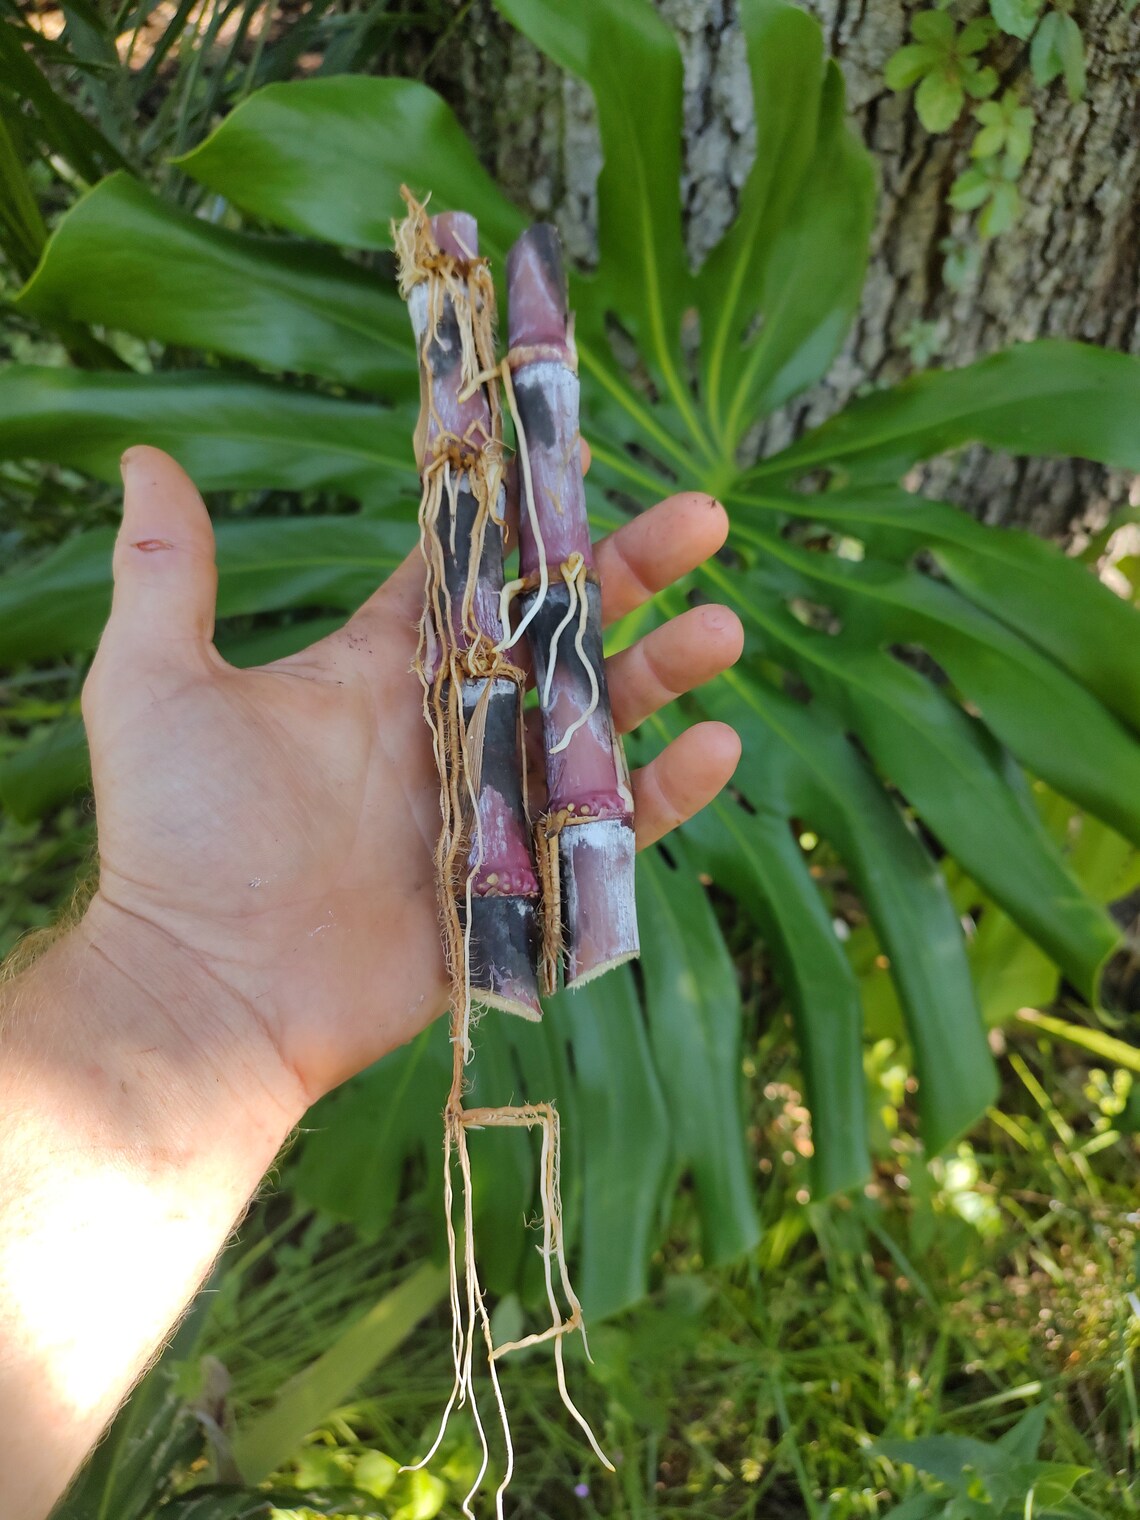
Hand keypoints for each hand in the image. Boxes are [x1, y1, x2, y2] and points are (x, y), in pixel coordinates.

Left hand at [81, 446, 742, 1110]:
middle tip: (705, 517)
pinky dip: (663, 795)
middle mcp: (447, 728)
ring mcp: (492, 805)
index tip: (576, 460)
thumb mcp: (155, 685)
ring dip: (663, 672)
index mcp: (381, 672)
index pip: (470, 577)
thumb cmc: (178, 838)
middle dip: (631, 573)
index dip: (524, 522)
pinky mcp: (521, 883)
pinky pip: (608, 833)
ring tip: (722, 627)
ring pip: (599, 722)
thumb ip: (167, 571)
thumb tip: (143, 457)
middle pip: (560, 634)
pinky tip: (716, 745)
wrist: (209, 990)